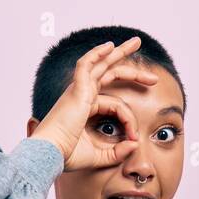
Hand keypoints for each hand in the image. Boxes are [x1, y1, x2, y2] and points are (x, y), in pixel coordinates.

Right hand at [29, 35, 157, 171]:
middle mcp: (82, 95)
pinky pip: (86, 64)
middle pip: (109, 74)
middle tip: (149, 67)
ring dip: (120, 52)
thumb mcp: (99, 156)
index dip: (130, 120)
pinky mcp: (76, 89)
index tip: (134, 138)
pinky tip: (111, 46)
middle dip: (130, 68)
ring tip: (136, 42)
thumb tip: (135, 144)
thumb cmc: (66, 156)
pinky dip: (97, 53)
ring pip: (102, 65)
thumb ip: (117, 152)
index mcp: (85, 109)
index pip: (116, 105)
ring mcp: (79, 90)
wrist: (50, 153)